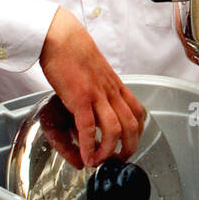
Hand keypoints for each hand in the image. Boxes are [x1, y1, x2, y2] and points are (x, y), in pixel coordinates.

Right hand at [38, 7, 145, 168]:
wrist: (61, 37)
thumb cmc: (73, 52)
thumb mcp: (95, 71)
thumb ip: (100, 86)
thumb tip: (97, 98)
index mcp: (115, 85)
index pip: (138, 112)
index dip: (138, 132)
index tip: (130, 144)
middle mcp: (111, 92)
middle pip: (132, 125)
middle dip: (129, 147)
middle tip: (119, 160)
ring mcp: (97, 95)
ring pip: (114, 129)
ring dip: (109, 151)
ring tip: (100, 162)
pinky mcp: (80, 97)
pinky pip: (89, 128)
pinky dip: (90, 146)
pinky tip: (86, 157)